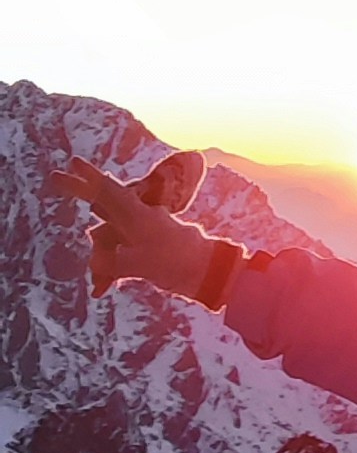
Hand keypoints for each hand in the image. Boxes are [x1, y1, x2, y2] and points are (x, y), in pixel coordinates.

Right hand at [54, 152, 218, 300]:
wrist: (206, 274)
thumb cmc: (177, 261)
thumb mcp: (141, 263)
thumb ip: (113, 261)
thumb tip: (95, 261)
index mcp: (137, 214)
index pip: (108, 191)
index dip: (90, 177)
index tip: (74, 162)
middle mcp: (135, 219)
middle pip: (101, 204)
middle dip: (79, 192)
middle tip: (54, 177)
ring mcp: (137, 235)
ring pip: (106, 240)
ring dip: (99, 261)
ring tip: (99, 286)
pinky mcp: (141, 252)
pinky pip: (116, 258)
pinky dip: (108, 273)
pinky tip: (101, 289)